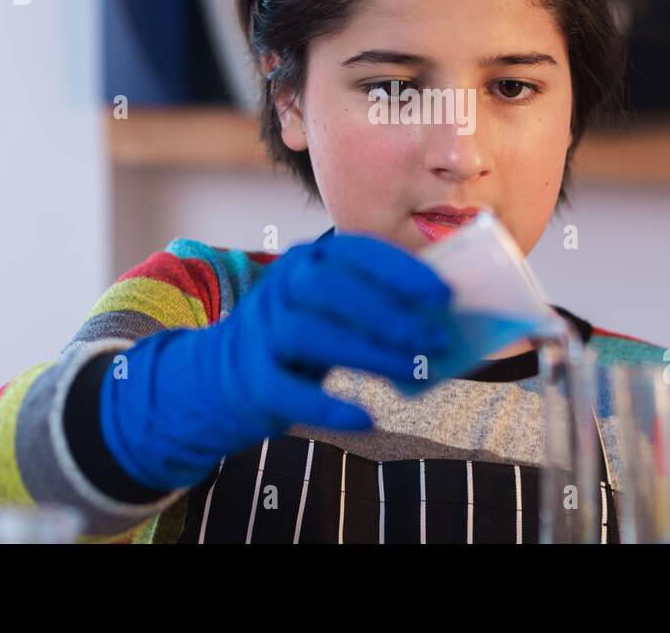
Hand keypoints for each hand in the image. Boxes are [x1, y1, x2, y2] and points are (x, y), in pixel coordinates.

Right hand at [99, 233, 454, 490]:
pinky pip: (288, 390)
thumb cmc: (303, 337)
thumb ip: (376, 306)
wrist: (223, 375)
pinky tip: (366, 418)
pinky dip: (328, 406)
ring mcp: (261, 330)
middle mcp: (281, 285)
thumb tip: (446, 322)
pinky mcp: (251, 377)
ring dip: (370, 355)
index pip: (356, 251)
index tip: (443, 295)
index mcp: (310, 260)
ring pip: (312, 334)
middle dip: (389, 314)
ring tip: (414, 374)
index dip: (401, 270)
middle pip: (332, 288)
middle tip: (433, 340)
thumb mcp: (334, 308)